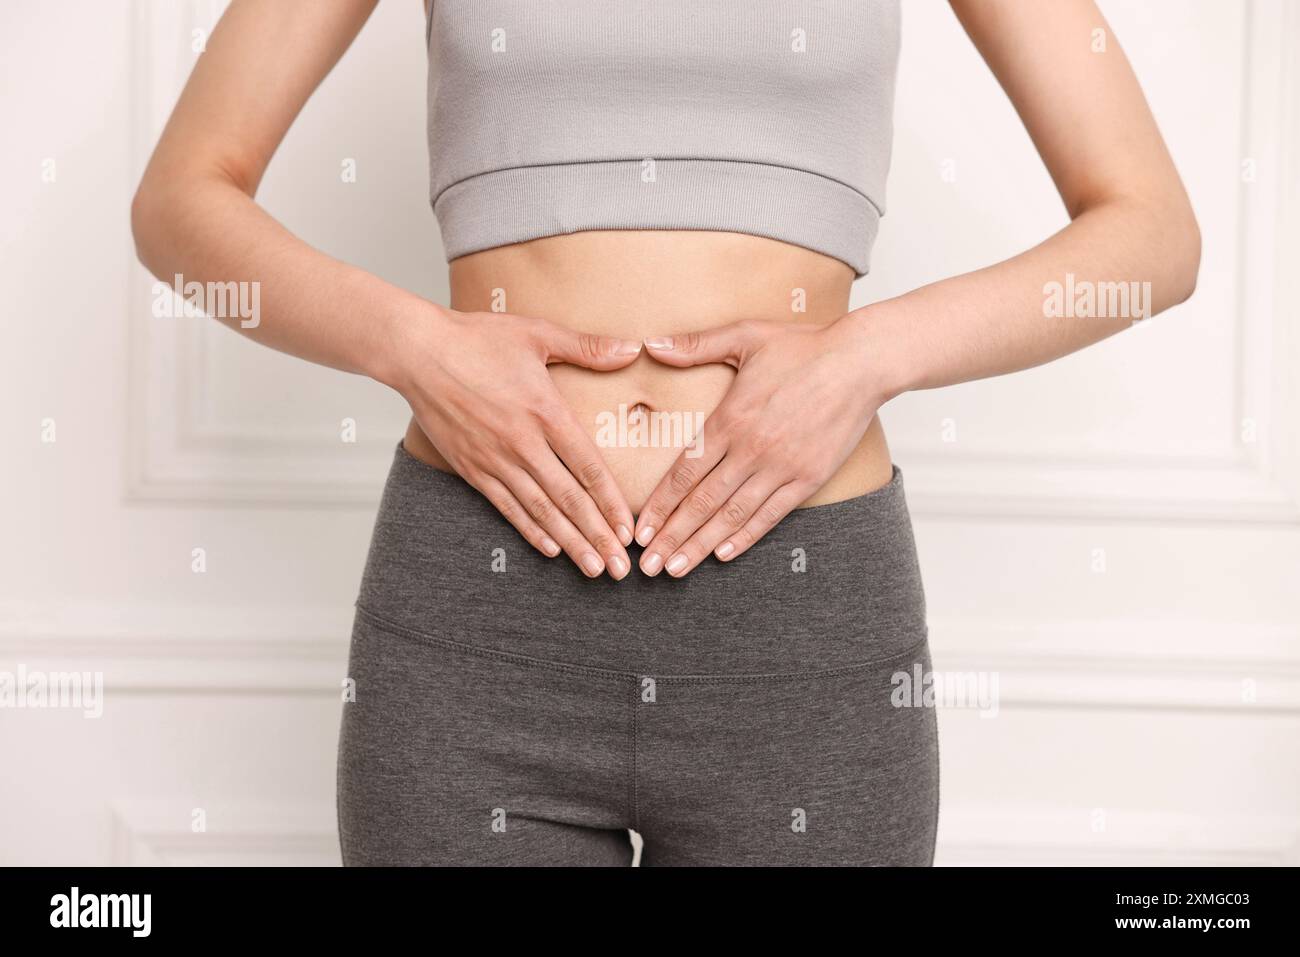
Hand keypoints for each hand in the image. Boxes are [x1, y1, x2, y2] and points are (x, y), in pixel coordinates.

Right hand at [398, 304, 641, 579]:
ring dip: (569, 543)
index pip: (588, 467)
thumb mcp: (537, 333)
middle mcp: (522, 443)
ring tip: (593, 569)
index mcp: (545, 411)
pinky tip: (551, 549)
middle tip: (620, 568)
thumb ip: (588, 347)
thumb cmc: (477, 338)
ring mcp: (495, 460)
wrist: (416, 352)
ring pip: (540, 511)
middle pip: (568, 499)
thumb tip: (633, 350)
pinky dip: (530, 530)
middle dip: (597, 537)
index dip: (611, 503)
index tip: (629, 530)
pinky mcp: (472, 468)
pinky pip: (506, 507)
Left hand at [633, 313, 884, 576]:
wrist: (862, 362)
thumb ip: (696, 345)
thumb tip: (651, 345)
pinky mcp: (809, 477)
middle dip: (672, 536)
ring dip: (701, 545)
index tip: (640, 530)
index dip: (660, 505)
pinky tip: (724, 554)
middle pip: (702, 502)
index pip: (685, 472)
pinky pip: (771, 514)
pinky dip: (746, 536)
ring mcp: (782, 466)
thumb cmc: (804, 346)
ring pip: (732, 515)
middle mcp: (752, 449)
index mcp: (731, 419)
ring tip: (676, 569)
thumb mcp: (745, 336)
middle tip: (648, 565)